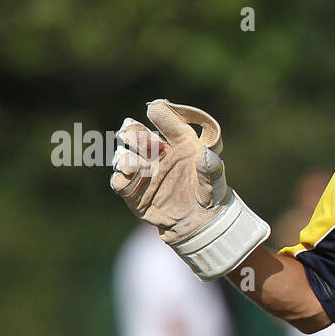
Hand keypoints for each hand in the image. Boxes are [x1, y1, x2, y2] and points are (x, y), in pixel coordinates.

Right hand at [110, 100, 269, 279]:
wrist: (200, 222)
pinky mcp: (132, 190)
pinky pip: (118, 178)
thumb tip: (205, 154)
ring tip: (146, 165)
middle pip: (133, 129)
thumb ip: (212, 167)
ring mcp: (142, 169)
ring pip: (122, 152)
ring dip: (130, 154)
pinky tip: (135, 174)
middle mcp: (156, 151)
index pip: (162, 115)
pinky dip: (123, 174)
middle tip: (154, 146)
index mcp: (178, 140)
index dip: (158, 113)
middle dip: (137, 133)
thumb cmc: (209, 194)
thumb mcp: (216, 181)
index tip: (154, 113)